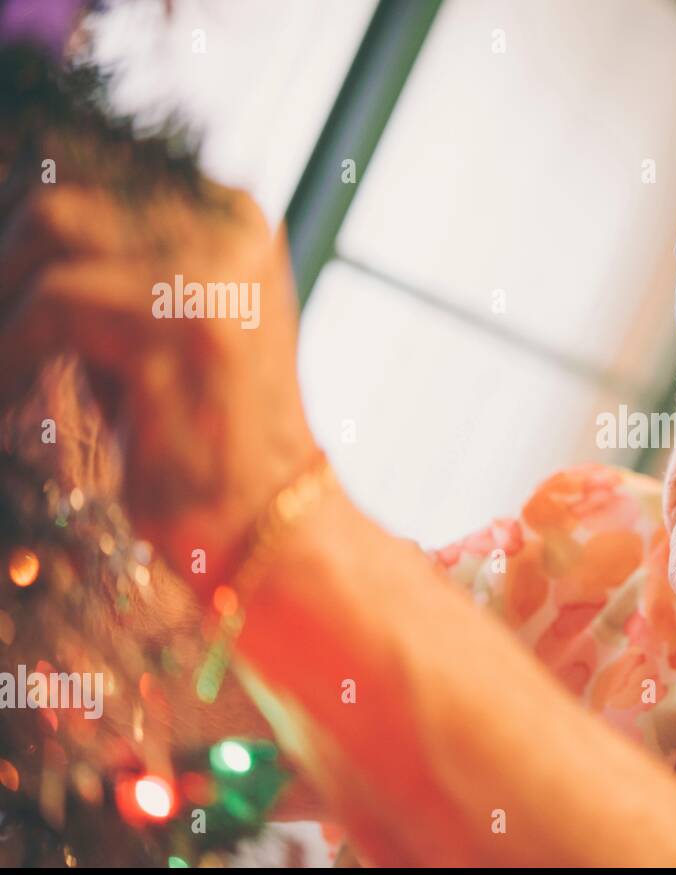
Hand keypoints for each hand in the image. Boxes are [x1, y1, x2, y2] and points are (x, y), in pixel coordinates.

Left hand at [0, 180, 320, 585]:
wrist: (265, 520)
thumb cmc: (197, 432)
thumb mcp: (156, 322)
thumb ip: (108, 262)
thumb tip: (15, 217)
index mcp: (235, 216)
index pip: (95, 168)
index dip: (24, 222)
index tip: (3, 285)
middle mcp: (233, 227)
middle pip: (65, 196)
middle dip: (5, 265)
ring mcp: (215, 271)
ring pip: (50, 231)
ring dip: (3, 303)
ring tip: (2, 370)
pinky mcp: (183, 324)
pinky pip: (50, 304)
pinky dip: (10, 353)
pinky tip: (8, 396)